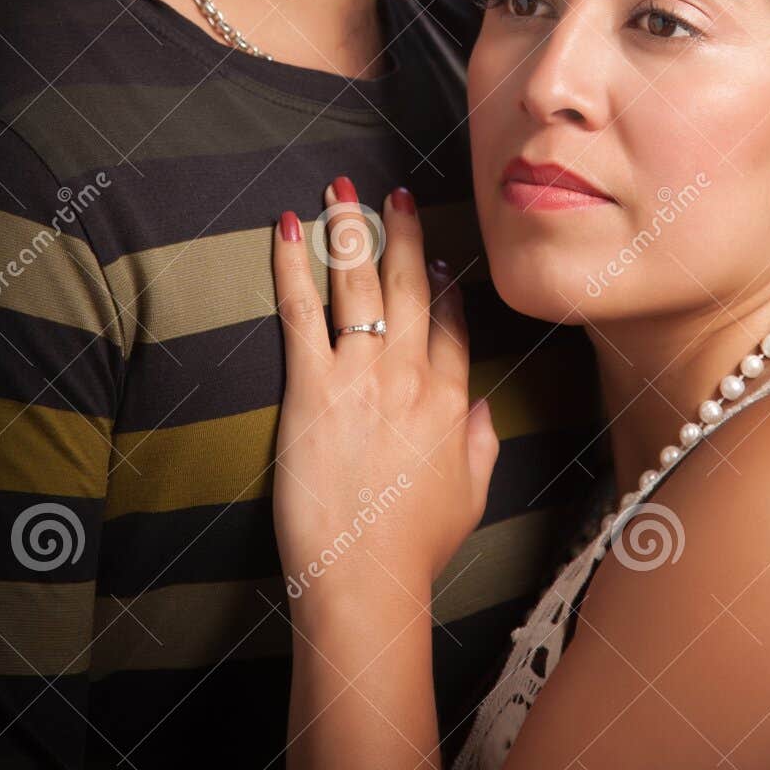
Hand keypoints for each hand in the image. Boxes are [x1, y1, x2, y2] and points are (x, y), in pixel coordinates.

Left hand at [271, 177, 499, 611]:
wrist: (367, 578)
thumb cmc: (413, 550)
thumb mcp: (470, 496)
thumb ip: (479, 443)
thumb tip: (479, 405)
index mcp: (449, 401)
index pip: (449, 325)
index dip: (442, 285)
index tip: (437, 257)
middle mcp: (409, 377)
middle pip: (408, 289)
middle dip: (402, 234)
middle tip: (394, 192)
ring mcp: (361, 378)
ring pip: (359, 286)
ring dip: (351, 232)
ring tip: (341, 190)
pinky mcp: (312, 388)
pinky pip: (302, 312)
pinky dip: (294, 266)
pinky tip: (290, 228)